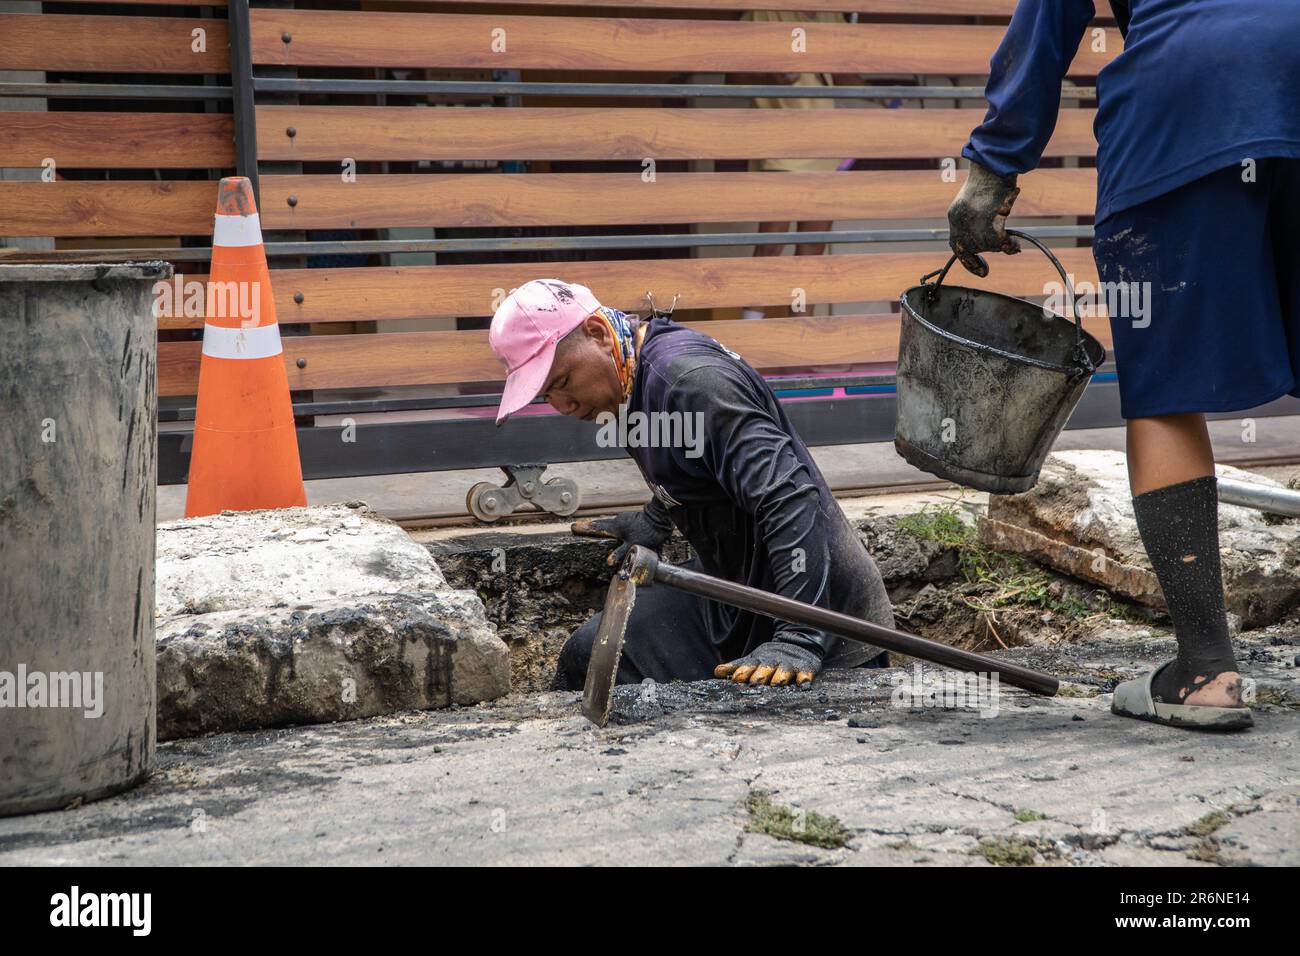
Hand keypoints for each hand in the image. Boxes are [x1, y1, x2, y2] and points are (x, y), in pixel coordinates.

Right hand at [572, 510, 670, 565]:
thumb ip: (620, 553)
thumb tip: (608, 561)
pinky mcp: (631, 520)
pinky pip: (617, 525)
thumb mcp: (634, 545)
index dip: (585, 529)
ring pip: (609, 524)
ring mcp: (625, 519)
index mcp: (616, 526)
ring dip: (600, 527)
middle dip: (589, 527)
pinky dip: (611, 528)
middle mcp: (618, 521)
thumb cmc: (648, 532)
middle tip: (577, 527)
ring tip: (591, 529)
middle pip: (600, 525)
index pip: (597, 528)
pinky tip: (612, 531)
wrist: (661, 519)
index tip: (573, 528)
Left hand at [714, 641, 821, 685]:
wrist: (797, 645)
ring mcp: (790, 665)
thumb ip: (736, 668)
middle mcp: (774, 663)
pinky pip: (806, 674)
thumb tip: (717, 672)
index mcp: (759, 662)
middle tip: (755, 682)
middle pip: (766, 668)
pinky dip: (804, 678)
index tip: (736, 679)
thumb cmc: (770, 660)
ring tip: (778, 683)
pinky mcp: (806, 668)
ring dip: (781, 676)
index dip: (743, 672)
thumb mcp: (752, 661)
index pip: (749, 666)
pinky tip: (803, 682)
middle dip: (761, 675)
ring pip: (785, 670)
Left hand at [947, 160, 1020, 277]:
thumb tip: (993, 236)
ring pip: (989, 246)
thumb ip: (977, 217)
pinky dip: (1010, 246)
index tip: (983, 273)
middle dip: (989, 247)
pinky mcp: (989, 228)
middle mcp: (960, 225)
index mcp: (955, 217)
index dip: (970, 262)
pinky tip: (1016, 244)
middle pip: (975, 247)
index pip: (957, 247)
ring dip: (1002, 244)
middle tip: (1004, 245)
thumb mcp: (976, 199)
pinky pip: (1001, 245)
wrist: (992, 167)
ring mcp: (973, 228)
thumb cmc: (988, 178)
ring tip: (1012, 240)